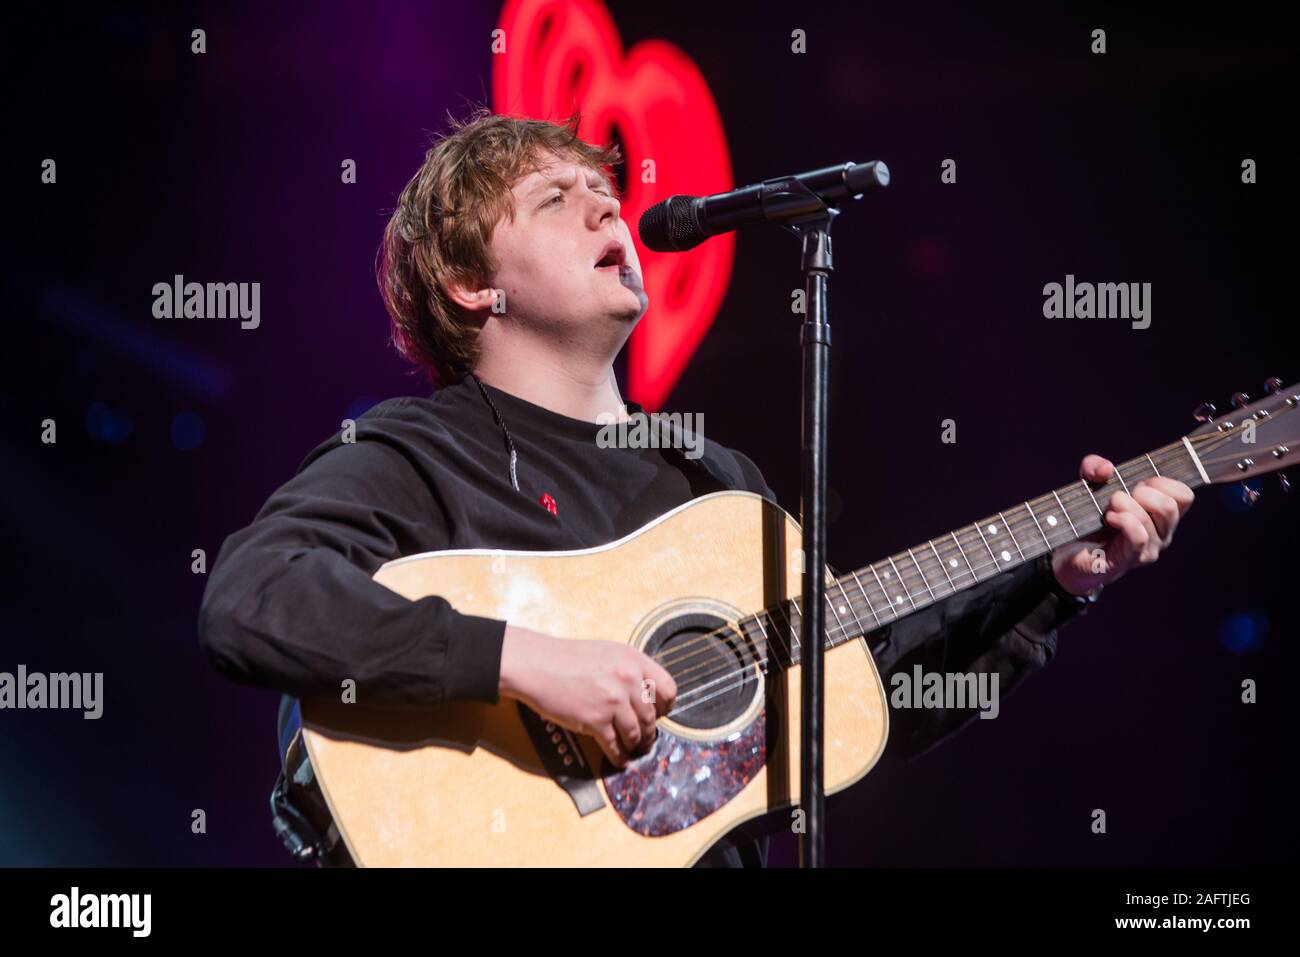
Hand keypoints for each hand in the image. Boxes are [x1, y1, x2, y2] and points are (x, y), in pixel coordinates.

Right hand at [498, 625, 677, 767]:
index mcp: (633, 660)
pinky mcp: (595, 720)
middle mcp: (628, 679)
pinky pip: (614, 746)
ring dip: (635, 745)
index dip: (665, 706)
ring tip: (633, 749)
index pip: (667, 688)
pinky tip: (618, 759)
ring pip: (635, 733)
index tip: (660, 714)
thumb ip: (629, 670)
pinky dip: (618, 756)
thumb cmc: (567, 658)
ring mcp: (612, 701)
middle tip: (646, 738)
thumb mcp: (607, 653)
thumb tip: (644, 695)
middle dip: (649, 732)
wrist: (538, 665)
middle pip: (651, 716)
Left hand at [1050, 454, 1194, 596]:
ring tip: (1108, 508)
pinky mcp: (1128, 560)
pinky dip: (1124, 520)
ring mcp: (1147, 549)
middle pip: (1170, 506)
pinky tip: (1109, 518)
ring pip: (1150, 518)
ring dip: (1125, 505)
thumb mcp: (1089, 485)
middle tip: (1119, 497)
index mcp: (1162, 515)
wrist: (1069, 552)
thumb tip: (1107, 468)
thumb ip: (1094, 468)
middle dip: (1142, 492)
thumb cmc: (1089, 519)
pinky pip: (1139, 536)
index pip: (1184, 495)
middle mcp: (1161, 534)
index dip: (1162, 482)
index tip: (1138, 484)